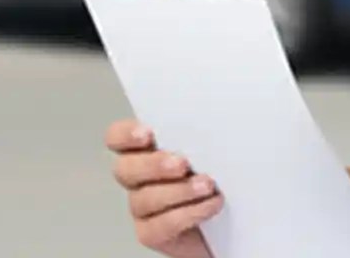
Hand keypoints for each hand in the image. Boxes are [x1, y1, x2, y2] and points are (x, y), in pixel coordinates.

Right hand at [106, 119, 223, 257]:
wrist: (232, 218)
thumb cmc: (219, 176)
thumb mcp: (213, 147)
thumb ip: (203, 134)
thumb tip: (218, 116)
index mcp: (147, 149)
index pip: (118, 137)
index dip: (125, 135)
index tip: (147, 134)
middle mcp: (139, 178)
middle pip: (126, 169)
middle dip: (154, 165)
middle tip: (182, 164)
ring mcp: (143, 206)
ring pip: (146, 198)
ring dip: (179, 190)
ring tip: (207, 186)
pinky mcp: (153, 233)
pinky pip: (161, 225)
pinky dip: (188, 213)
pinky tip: (210, 205)